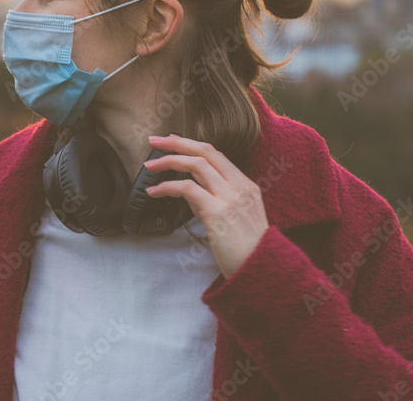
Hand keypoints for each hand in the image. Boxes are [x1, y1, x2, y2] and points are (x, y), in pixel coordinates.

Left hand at [143, 134, 268, 278]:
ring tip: (149, 166)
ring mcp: (230, 198)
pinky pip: (187, 189)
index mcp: (246, 186)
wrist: (263, 271)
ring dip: (169, 161)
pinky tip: (153, 192)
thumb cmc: (246, 250)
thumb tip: (189, 189)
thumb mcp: (235, 218)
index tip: (172, 141)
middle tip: (155, 141)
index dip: (191, 145)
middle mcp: (240, 187)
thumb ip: (215, 200)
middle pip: (206, 152)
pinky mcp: (217, 212)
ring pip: (196, 165)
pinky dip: (166, 187)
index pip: (216, 155)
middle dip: (177, 143)